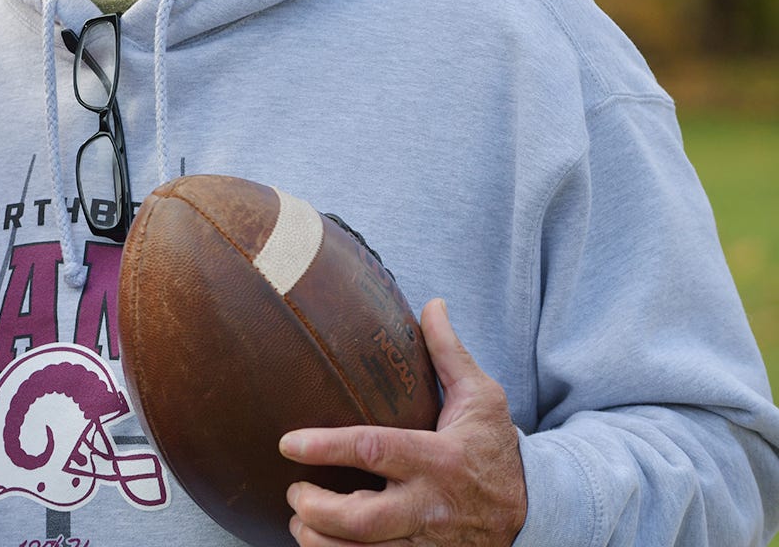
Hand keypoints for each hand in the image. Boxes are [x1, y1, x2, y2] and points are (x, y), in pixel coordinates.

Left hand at [279, 298, 525, 545]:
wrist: (537, 513)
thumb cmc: (496, 449)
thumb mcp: (482, 398)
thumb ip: (448, 353)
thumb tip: (432, 303)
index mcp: (438, 459)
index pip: (374, 450)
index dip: (327, 447)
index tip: (288, 443)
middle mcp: (431, 506)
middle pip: (363, 519)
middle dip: (317, 509)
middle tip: (294, 492)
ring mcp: (430, 544)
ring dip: (320, 542)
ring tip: (300, 522)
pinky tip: (323, 544)